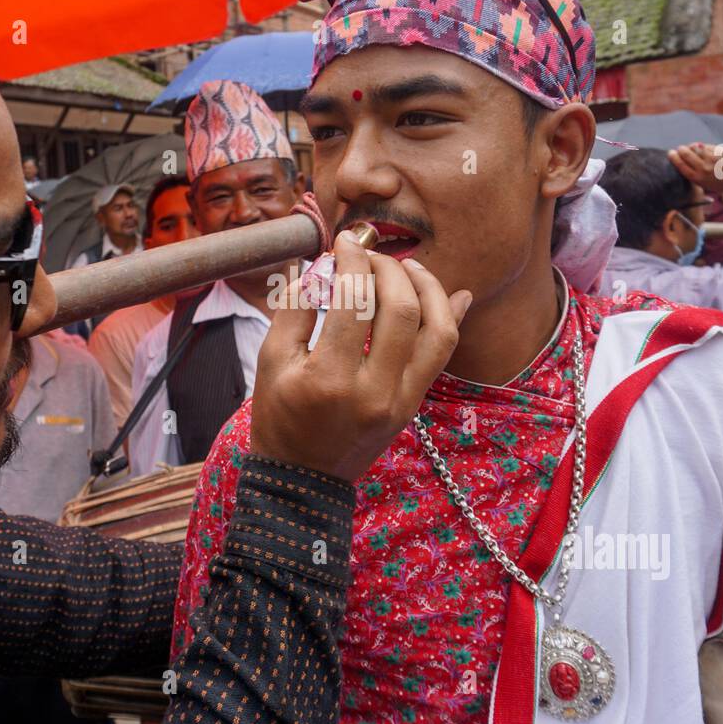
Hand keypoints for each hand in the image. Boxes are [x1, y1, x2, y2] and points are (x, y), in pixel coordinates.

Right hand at [250, 231, 471, 481]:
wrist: (303, 483)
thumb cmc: (278, 418)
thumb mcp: (269, 362)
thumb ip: (294, 307)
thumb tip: (322, 262)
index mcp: (329, 379)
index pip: (353, 300)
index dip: (352, 260)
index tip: (346, 241)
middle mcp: (374, 391)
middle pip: (402, 309)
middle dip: (389, 268)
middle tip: (371, 255)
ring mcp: (401, 401)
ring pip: (438, 331)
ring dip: (428, 288)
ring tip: (408, 267)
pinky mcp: (413, 406)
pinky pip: (442, 355)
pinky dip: (450, 319)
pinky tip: (453, 293)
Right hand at [667, 142, 722, 201]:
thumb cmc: (717, 183)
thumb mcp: (702, 182)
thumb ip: (692, 172)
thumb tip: (682, 156)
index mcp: (697, 178)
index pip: (681, 165)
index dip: (674, 157)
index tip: (671, 153)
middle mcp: (704, 168)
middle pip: (687, 154)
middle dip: (681, 149)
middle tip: (680, 148)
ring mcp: (712, 159)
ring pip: (696, 147)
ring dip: (692, 146)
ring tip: (691, 148)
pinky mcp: (720, 152)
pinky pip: (706, 146)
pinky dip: (703, 146)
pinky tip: (703, 149)